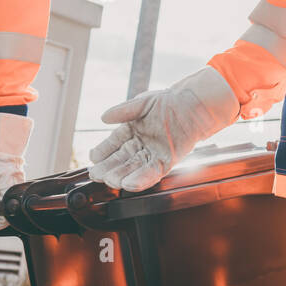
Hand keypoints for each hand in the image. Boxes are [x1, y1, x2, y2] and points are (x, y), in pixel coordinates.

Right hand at [89, 66, 239, 192]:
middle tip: (97, 175)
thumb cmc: (169, 101)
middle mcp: (141, 145)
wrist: (193, 105)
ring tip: (111, 181)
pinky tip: (129, 184)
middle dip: (108, 168)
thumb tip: (103, 117)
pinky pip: (152, 173)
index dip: (102, 152)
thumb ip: (123, 111)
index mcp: (132, 131)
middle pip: (121, 160)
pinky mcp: (167, 162)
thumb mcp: (142, 103)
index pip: (112, 144)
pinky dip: (141, 179)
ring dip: (122, 176)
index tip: (93, 159)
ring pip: (134, 169)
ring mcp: (153, 154)